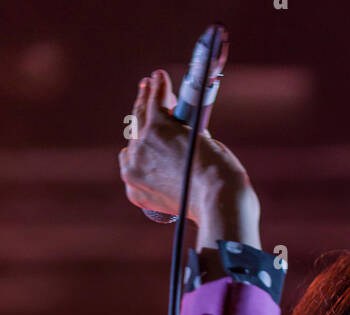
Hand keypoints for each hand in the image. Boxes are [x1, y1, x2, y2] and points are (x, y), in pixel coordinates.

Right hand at [117, 70, 257, 224]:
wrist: (216, 198)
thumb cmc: (209, 202)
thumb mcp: (183, 197)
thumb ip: (174, 181)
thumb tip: (183, 156)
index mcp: (136, 190)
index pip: (133, 160)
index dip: (142, 145)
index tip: (148, 136)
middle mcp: (133, 167)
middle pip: (136, 135)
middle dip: (142, 117)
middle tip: (145, 101)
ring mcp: (143, 146)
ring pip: (142, 115)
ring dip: (146, 96)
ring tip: (150, 84)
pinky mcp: (157, 127)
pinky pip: (155, 101)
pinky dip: (158, 87)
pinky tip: (160, 77)